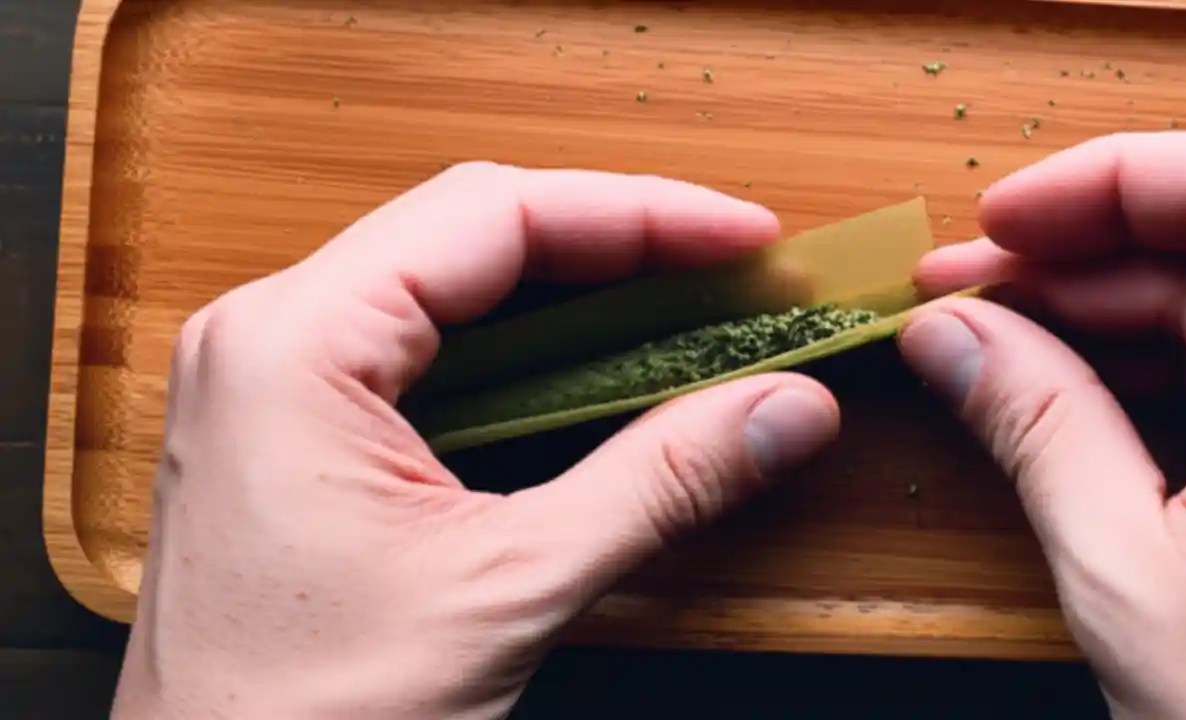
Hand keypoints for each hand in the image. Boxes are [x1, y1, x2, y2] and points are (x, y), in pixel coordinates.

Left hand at [110, 163, 840, 718]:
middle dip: (616, 244)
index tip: (741, 236)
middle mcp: (271, 337)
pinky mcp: (297, 429)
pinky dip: (524, 352)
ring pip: (452, 287)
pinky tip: (597, 372)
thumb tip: (786, 409)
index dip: (638, 211)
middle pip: (473, 234)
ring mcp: (275, 380)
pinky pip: (425, 348)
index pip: (493, 215)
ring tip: (686, 309)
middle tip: (730, 269)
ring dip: (576, 294)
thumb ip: (660, 483)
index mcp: (295, 343)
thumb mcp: (507, 588)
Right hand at [898, 132, 1185, 718]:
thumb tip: (949, 335)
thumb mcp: (1130, 579)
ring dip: (1115, 319)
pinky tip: (1078, 396)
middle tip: (963, 298)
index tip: (996, 221)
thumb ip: (1037, 428)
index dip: (1102, 183)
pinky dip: (1167, 376)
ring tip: (998, 349)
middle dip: (1085, 260)